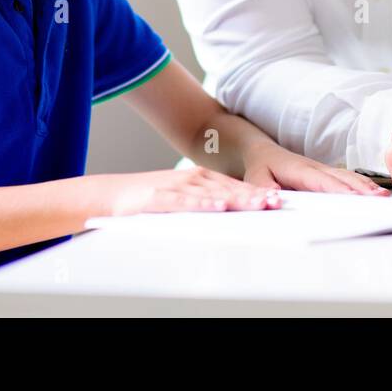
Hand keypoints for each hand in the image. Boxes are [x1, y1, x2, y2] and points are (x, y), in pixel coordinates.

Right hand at [103, 166, 281, 215]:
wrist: (113, 195)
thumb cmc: (152, 199)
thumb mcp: (185, 198)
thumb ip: (208, 202)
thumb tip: (235, 211)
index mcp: (202, 180)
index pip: (235, 187)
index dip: (257, 192)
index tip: (278, 199)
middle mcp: (193, 180)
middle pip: (229, 189)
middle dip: (254, 195)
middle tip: (276, 201)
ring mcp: (177, 186)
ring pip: (212, 193)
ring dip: (236, 198)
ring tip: (257, 204)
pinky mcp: (160, 197)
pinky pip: (185, 201)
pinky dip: (203, 203)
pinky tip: (218, 207)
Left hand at [242, 142, 389, 196]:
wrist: (264, 152)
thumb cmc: (262, 166)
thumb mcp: (255, 177)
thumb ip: (263, 188)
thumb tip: (274, 199)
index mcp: (299, 170)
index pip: (321, 181)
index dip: (338, 189)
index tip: (354, 198)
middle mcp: (316, 168)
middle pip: (342, 179)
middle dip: (361, 190)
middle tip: (379, 200)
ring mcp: (324, 169)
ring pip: (348, 177)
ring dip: (366, 187)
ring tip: (384, 198)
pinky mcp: (328, 174)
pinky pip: (348, 178)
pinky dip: (364, 186)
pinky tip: (376, 193)